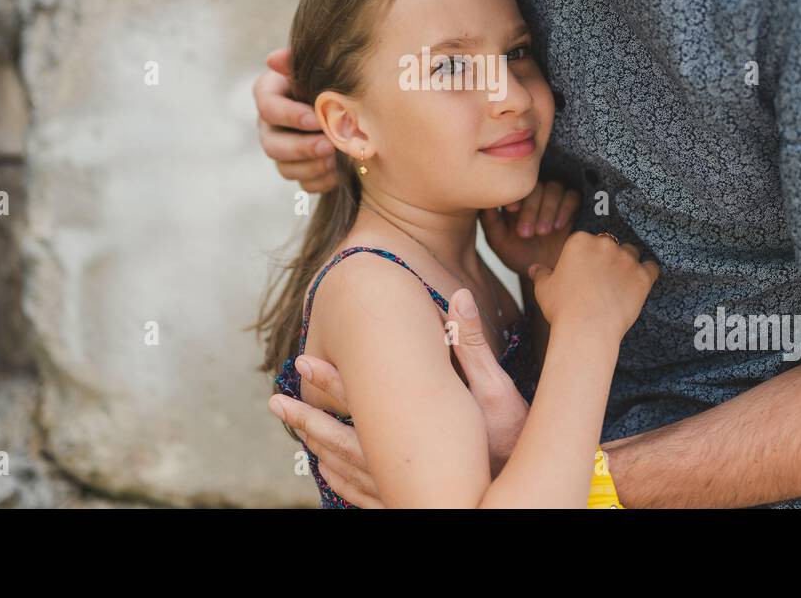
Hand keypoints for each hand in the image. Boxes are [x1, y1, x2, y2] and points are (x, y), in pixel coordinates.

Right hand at [253, 46, 337, 192]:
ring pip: (285, 169)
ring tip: (337, 159)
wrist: (348, 99)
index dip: (291, 116)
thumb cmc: (329, 76)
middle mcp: (269, 126)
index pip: (268, 107)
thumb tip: (274, 59)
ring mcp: (282, 151)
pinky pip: (303, 184)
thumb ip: (296, 62)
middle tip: (330, 145)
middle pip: (272, 145)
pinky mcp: (298, 170)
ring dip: (313, 167)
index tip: (316, 119)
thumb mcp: (314, 67)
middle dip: (302, 148)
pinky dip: (321, 181)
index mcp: (269, 95)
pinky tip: (338, 173)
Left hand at [267, 290, 531, 500]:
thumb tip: (457, 295)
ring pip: (348, 470)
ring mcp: (400, 491)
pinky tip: (329, 473)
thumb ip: (472, 346)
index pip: (363, 399)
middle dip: (308, 418)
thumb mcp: (498, 392)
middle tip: (277, 402)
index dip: (331, 380)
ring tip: (296, 432)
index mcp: (415, 429)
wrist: (523, 498)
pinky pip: (365, 497)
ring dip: (319, 448)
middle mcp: (399, 464)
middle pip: (343, 440)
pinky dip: (343, 482)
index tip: (302, 361)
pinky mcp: (407, 505)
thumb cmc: (514, 445)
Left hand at [479, 179, 580, 277]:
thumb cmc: (520, 256)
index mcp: (516, 198)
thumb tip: (483, 201)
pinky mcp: (574, 205)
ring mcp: (556, 198)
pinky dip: (565, 209)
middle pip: (536, 185)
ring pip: (554, 188)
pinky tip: (558, 227)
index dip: (513, 194)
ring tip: (542, 232)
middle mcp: (536, 194)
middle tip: (526, 233)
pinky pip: (572, 196)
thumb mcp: (499, 241)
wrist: (546, 272)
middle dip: (531, 209)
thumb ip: (489, 221)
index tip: (511, 211)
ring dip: (548, 209)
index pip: (515, 184)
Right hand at [530, 231, 659, 341]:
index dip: (586, 257)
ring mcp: (626, 259)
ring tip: (619, 283)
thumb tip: (535, 269)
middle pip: (610, 244)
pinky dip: (647, 274)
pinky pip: (651, 268)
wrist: (586, 329)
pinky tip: (639, 284)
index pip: (586, 240)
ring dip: (627, 264)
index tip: (584, 272)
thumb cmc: (562, 308)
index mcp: (579, 241)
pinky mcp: (643, 276)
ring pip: (631, 253)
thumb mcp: (544, 289)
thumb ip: (542, 274)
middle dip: (606, 258)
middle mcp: (605, 244)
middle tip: (601, 280)